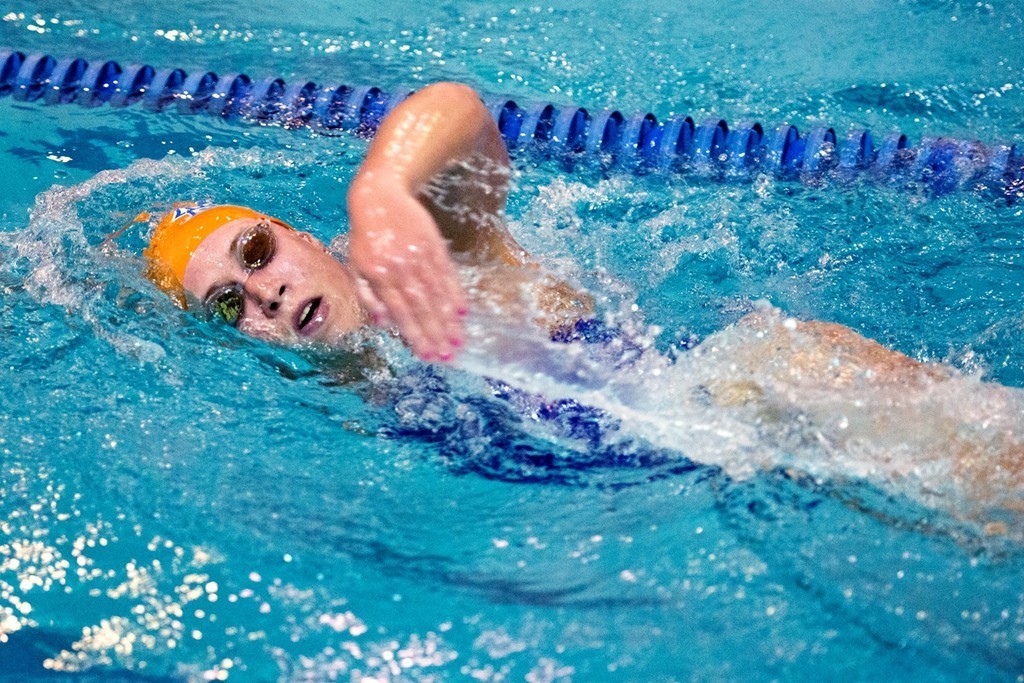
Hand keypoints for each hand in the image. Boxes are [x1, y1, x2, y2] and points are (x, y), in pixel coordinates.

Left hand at [348, 176, 466, 360]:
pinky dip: (455, 293)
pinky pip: (446, 274)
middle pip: (421, 307)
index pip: (401, 312)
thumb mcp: (356, 265)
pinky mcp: (433, 245)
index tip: (427, 355)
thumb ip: (368, 296)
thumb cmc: (365, 236)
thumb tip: (383, 324)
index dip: (415, 335)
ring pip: (436, 293)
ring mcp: (419, 256)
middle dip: (436, 333)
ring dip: (448, 319)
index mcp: (379, 276)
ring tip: (458, 340)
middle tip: (448, 356)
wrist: (380, 196)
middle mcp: (400, 268)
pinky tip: (463, 311)